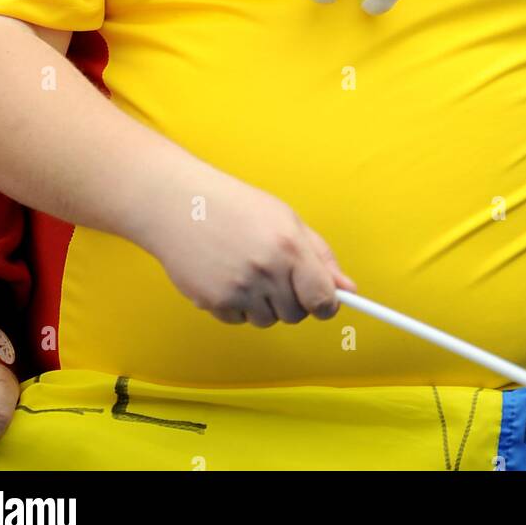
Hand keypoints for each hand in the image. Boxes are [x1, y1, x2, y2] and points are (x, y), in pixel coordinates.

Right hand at [144, 165, 356, 328]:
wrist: (179, 204)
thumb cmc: (234, 205)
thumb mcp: (285, 218)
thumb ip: (320, 255)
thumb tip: (347, 287)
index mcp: (289, 246)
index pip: (323, 299)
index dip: (327, 304)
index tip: (323, 301)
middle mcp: (265, 270)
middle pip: (296, 314)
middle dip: (292, 299)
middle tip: (274, 272)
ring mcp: (238, 289)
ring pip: (268, 320)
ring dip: (263, 303)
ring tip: (246, 269)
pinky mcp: (213, 302)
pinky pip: (239, 320)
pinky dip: (236, 305)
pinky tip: (226, 275)